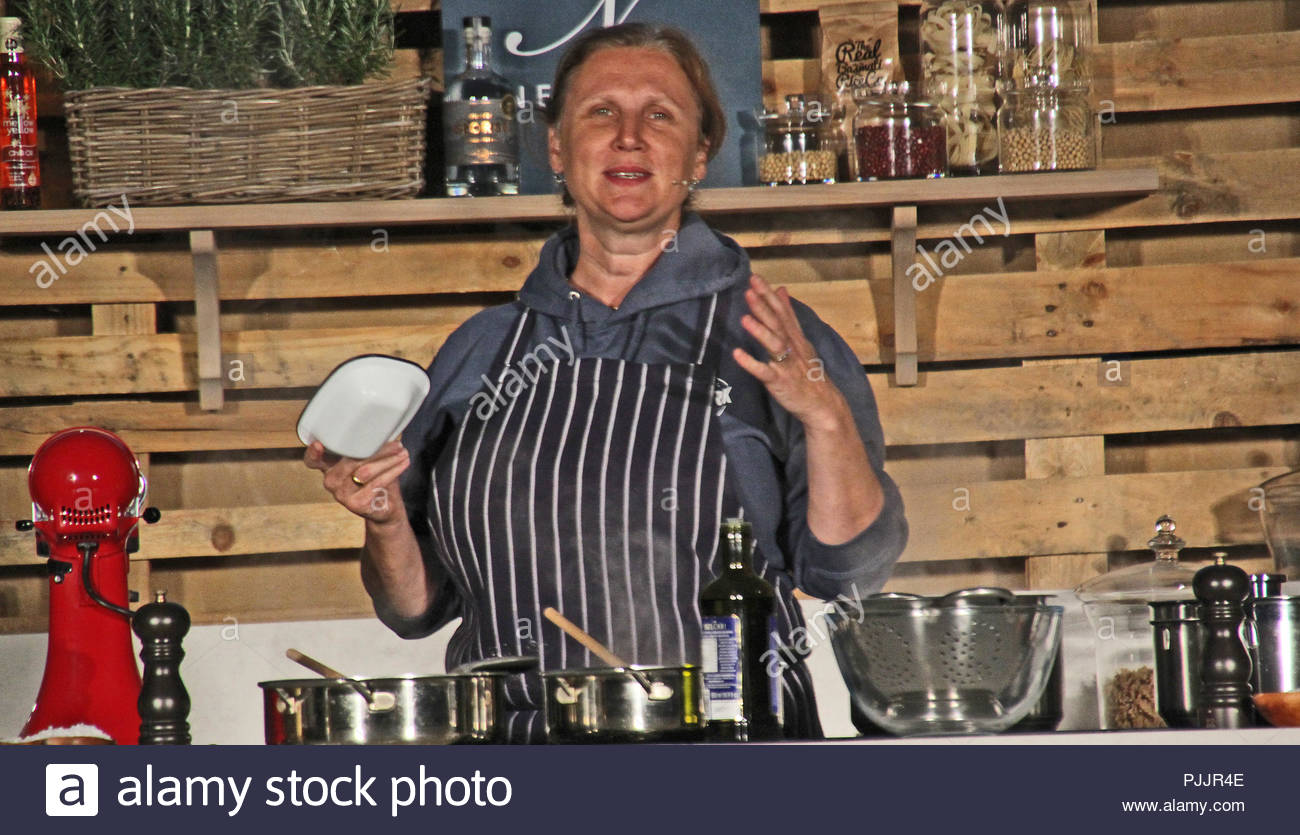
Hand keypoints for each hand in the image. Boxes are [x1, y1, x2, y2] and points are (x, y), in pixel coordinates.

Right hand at [304, 440, 409, 525]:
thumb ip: (366, 446)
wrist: (384, 508)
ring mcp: (341, 494)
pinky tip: (403, 463)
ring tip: (403, 452)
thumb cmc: (376, 479)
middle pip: (350, 460)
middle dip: (377, 449)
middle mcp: (331, 481)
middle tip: (396, 444)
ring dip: (388, 459)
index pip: (313, 460)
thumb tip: (384, 424)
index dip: (313, 453)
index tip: (319, 444)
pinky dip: (393, 471)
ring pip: (366, 471)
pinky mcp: (356, 504)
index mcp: (329, 467)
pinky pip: (376, 483)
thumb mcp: (368, 460)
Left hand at [733, 274, 850, 432]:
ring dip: (760, 331)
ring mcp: (787, 365)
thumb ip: (789, 316)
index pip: (783, 312)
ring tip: (745, 318)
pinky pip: (765, 372)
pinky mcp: (780, 382)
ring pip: (775, 345)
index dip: (769, 295)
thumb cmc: (808, 372)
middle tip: (750, 288)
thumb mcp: (801, 340)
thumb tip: (781, 290)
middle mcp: (793, 347)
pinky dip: (751, 363)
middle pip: (778, 324)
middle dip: (764, 306)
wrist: (823, 404)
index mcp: (796, 337)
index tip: (756, 278)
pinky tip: (738, 354)